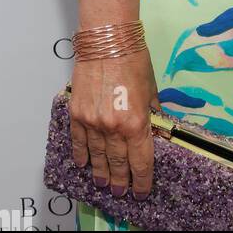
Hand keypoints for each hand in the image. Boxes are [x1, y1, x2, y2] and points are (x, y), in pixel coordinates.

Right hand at [69, 48, 159, 199]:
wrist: (108, 40)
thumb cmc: (134, 59)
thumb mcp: (152, 88)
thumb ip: (152, 112)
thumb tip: (155, 129)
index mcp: (136, 122)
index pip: (141, 161)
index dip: (142, 180)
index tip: (141, 191)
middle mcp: (113, 127)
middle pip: (118, 163)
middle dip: (121, 180)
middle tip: (121, 192)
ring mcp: (92, 122)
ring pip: (97, 156)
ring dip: (100, 172)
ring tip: (103, 183)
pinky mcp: (77, 113)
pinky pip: (79, 141)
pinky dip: (81, 154)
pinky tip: (83, 163)